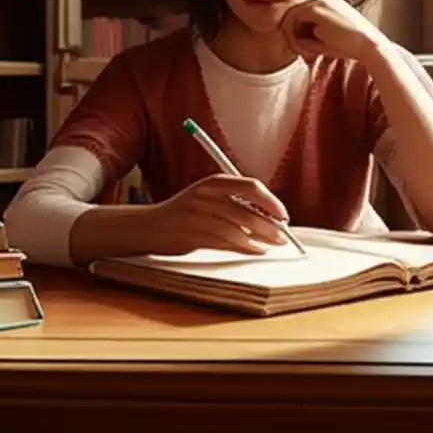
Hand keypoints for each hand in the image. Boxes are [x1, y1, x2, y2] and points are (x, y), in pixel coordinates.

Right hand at [142, 174, 290, 255]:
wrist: (149, 226)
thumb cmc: (185, 213)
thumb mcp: (207, 197)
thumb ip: (233, 201)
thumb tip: (269, 216)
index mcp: (213, 182)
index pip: (251, 187)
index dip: (271, 202)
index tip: (283, 215)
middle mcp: (207, 195)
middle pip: (247, 211)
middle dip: (269, 226)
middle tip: (283, 237)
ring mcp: (198, 215)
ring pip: (238, 229)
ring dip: (259, 240)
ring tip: (271, 246)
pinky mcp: (192, 234)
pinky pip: (226, 242)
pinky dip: (244, 248)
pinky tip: (254, 250)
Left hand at [279, 0, 385, 61]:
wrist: (368, 44)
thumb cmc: (351, 45)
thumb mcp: (328, 37)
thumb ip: (310, 34)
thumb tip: (290, 37)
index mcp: (328, 2)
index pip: (302, 14)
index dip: (297, 31)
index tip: (302, 47)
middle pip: (295, 13)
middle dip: (292, 33)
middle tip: (299, 50)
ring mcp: (319, 0)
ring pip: (292, 15)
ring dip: (291, 35)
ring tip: (302, 51)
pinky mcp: (316, 8)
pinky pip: (293, 19)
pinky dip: (292, 34)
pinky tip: (302, 47)